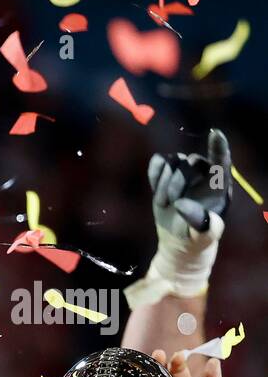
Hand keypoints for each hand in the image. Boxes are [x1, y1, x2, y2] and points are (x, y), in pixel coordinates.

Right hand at [127, 130, 228, 306]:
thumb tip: (182, 205)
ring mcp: (185, 175)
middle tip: (169, 203)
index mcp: (219, 186)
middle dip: (176, 182)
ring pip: (173, 163)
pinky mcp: (166, 179)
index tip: (215, 134)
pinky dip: (154, 171)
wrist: (179, 243)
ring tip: (164, 203)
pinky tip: (154, 184)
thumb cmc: (198, 239)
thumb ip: (199, 222)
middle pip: (189, 163)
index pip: (222, 161)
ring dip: (164, 182)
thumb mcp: (203, 236)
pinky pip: (159, 164)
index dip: (219, 148)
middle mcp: (204, 176)